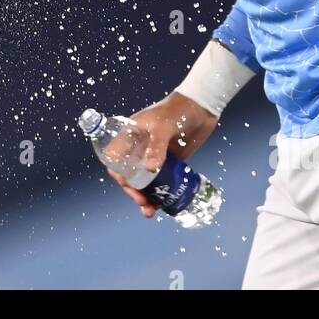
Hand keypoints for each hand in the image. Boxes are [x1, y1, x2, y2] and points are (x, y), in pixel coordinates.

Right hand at [108, 92, 218, 217]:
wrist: (202, 106)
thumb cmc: (178, 109)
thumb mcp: (164, 126)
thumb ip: (157, 146)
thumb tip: (150, 169)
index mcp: (131, 135)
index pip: (115, 158)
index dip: (118, 173)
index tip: (128, 184)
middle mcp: (140, 148)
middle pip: (129, 175)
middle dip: (133, 191)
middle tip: (142, 202)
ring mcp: (155, 156)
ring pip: (145, 181)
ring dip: (146, 197)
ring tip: (151, 211)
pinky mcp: (171, 162)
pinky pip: (162, 181)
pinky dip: (161, 193)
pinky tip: (163, 205)